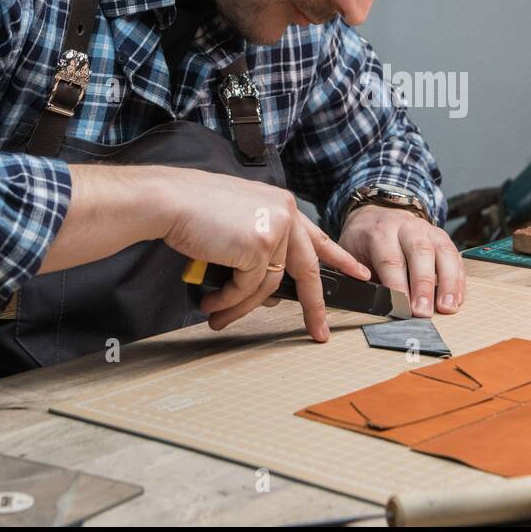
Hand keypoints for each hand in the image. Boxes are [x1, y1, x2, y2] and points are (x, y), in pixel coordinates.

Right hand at [160, 169, 369, 341]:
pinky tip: (211, 303)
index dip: (340, 259)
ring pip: (268, 286)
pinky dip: (228, 301)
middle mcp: (284, 214)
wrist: (169, 199)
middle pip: (307, 269)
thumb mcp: (238, 220)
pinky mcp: (259, 246)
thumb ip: (260, 246)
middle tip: (320, 331)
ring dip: (240, 307)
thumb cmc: (193, 210)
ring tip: (217, 316)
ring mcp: (274, 229)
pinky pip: (248, 288)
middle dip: (315, 306)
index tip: (360, 275)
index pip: (318, 237)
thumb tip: (268, 291)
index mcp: (281, 205)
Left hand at [338, 204, 463, 316]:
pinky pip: (455, 256)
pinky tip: (457, 298)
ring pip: (443, 252)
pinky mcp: (441, 237)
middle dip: (424, 285)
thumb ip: (357, 275)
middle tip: (424, 312)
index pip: (391, 259)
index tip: (402, 308)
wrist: (377, 214)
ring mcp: (427, 230)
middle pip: (420, 253)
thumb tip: (365, 301)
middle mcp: (406, 227)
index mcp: (380, 232)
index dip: (398, 286)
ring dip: (448, 282)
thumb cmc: (364, 240)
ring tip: (448, 308)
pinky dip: (458, 278)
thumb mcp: (350, 253)